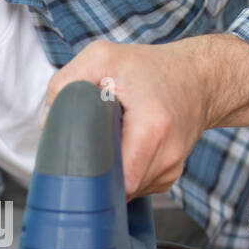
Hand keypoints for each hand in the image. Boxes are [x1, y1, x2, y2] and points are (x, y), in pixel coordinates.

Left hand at [45, 38, 209, 196]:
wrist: (199, 78)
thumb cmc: (150, 68)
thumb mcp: (102, 57)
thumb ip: (67, 83)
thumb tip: (50, 122)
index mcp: (152, 129)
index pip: (117, 181)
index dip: (92, 177)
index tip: (78, 164)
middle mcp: (167, 155)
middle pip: (119, 189)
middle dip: (97, 173)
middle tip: (89, 147)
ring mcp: (171, 170)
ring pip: (128, 191)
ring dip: (111, 174)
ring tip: (111, 142)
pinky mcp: (170, 176)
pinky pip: (138, 187)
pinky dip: (125, 173)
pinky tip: (125, 149)